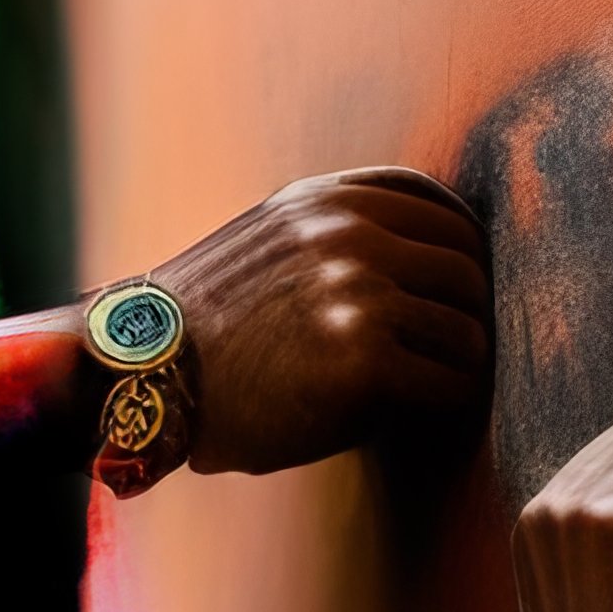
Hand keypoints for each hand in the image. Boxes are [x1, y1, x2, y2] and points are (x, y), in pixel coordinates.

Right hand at [142, 168, 490, 474]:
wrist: (144, 378)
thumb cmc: (207, 326)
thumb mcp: (265, 241)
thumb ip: (332, 229)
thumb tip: (423, 251)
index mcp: (327, 200)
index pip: (439, 206)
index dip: (462, 251)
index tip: (458, 291)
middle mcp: (347, 234)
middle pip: (465, 265)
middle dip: (468, 311)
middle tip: (457, 350)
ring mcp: (357, 292)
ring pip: (467, 326)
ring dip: (462, 361)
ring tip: (438, 383)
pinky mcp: (363, 358)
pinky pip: (450, 381)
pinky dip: (448, 400)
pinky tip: (424, 410)